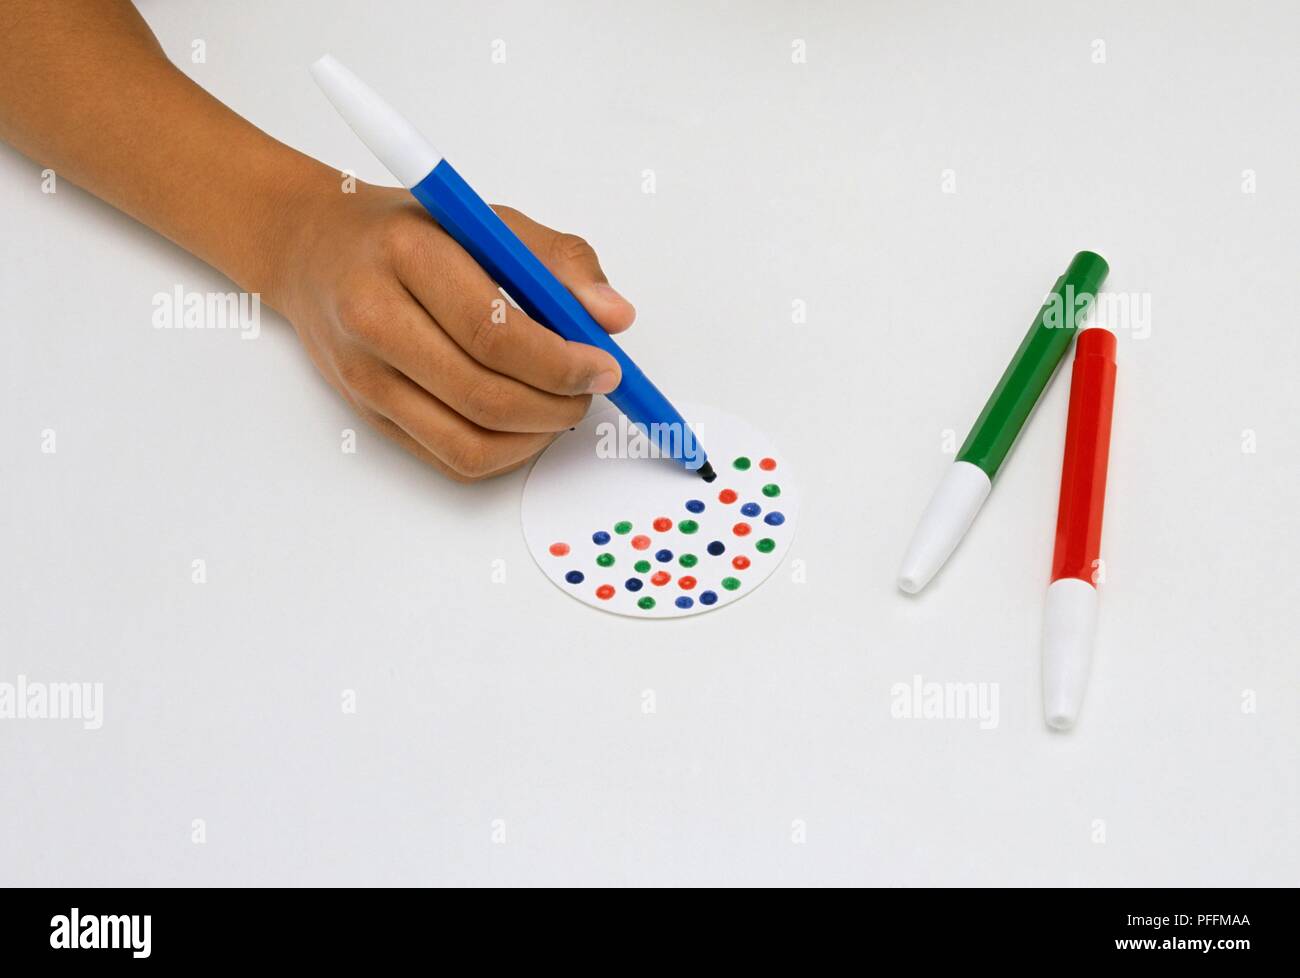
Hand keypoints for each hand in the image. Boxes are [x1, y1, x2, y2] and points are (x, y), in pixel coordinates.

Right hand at [277, 183, 635, 480]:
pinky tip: (527, 424)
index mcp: (407, 255)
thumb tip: (612, 315)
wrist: (312, 251)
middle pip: (484, 396)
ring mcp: (365, 377)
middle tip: (592, 389)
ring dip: (536, 436)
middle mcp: (374, 320)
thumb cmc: (407, 233)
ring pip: (470, 442)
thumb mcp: (483, 219)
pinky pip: (452, 460)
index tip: (605, 365)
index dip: (560, 361)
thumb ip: (556, 260)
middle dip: (558, 404)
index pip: (494, 332)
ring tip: (563, 406)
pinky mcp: (369, 417)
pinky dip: (505, 454)